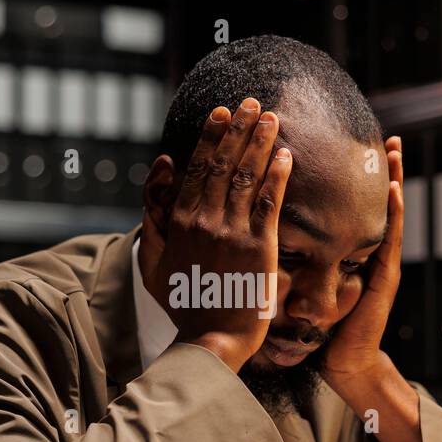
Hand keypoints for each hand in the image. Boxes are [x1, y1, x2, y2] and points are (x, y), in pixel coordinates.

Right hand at [140, 98, 291, 371]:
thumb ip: (154, 214)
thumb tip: (162, 167)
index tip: (223, 114)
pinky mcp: (259, 248)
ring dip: (260, 143)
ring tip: (272, 118)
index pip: (197, 168)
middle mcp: (205, 220)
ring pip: (247, 177)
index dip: (213, 137)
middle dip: (239, 129)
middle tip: (253, 103)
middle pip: (223, 164)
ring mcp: (232, 233)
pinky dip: (278, 176)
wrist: (211, 338)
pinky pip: (269, 203)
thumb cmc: (184, 303)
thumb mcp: (153, 261)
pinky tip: (287, 155)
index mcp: (180, 221)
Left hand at [321, 136, 405, 391]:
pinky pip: (389, 240)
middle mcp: (368, 253)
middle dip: (378, 169)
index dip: (351, 179)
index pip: (350, 208)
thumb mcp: (308, 285)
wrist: (345, 362)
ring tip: (393, 149)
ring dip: (394, 180)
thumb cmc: (323, 328)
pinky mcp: (384, 279)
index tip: (350, 146)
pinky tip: (394, 190)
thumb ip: (298, 261)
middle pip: (373, 204)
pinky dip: (393, 214)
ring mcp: (380, 264)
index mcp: (349, 252)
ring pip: (387, 214)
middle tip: (384, 136)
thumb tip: (266, 236)